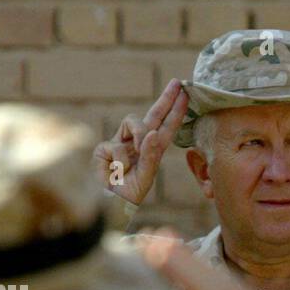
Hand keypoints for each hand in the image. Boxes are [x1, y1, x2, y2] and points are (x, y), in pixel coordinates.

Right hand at [93, 79, 189, 205]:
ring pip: (134, 122)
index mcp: (151, 150)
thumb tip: (151, 132)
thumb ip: (150, 155)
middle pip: (153, 116)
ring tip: (137, 154)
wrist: (108, 205)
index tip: (185, 95)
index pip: (166, 127)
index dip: (175, 112)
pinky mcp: (103, 148)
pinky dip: (120, 160)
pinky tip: (119, 171)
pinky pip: (116, 145)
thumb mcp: (146, 176)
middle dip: (166, 99)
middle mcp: (137, 143)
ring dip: (139, 135)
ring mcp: (120, 143)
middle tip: (177, 83)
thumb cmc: (129, 193)